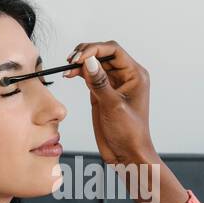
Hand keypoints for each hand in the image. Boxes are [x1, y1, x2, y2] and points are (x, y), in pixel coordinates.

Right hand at [64, 40, 154, 165]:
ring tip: (68, 69)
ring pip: (95, 63)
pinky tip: (70, 74)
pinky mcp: (102, 91)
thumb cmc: (129, 133)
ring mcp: (113, 83)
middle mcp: (126, 75)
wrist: (127, 153)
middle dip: (86, 54)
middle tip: (70, 61)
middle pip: (103, 53)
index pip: (114, 51)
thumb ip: (100, 82)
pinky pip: (90, 75)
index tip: (78, 57)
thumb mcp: (113, 106)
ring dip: (80, 63)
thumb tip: (89, 60)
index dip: (94, 49)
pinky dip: (79, 73)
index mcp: (135, 75)